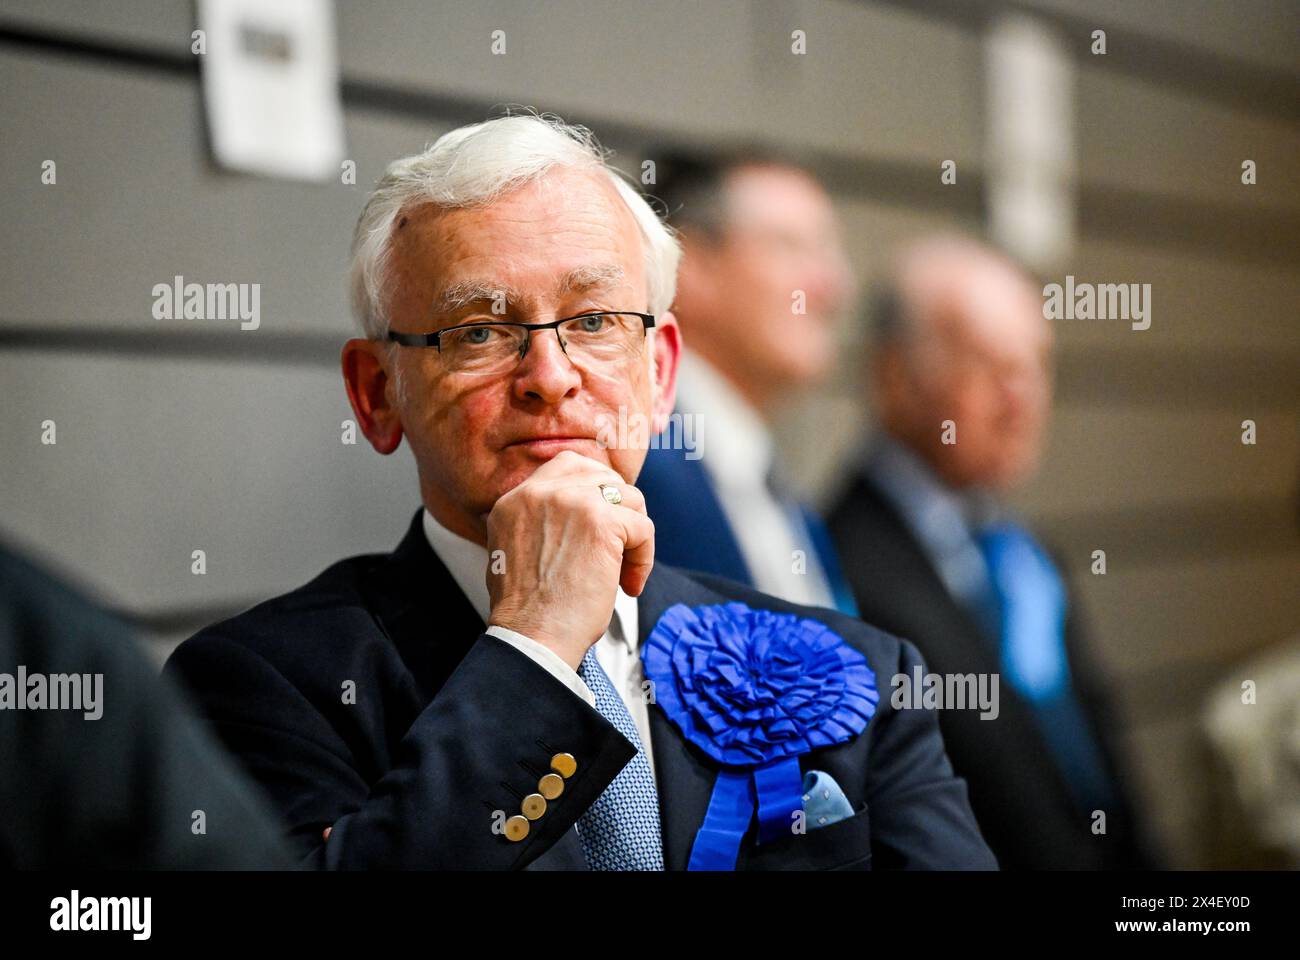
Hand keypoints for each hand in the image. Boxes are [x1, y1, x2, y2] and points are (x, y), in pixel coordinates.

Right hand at [485, 450, 653, 669]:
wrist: (532, 637)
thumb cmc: (529, 612)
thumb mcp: (517, 551)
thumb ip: (541, 522)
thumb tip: (582, 516)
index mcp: (515, 499)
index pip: (567, 465)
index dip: (595, 489)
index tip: (606, 519)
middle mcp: (539, 492)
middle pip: (603, 475)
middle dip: (620, 510)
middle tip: (620, 546)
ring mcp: (571, 501)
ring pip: (629, 499)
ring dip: (634, 537)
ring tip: (622, 573)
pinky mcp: (601, 522)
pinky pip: (642, 528)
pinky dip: (644, 559)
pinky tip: (628, 585)